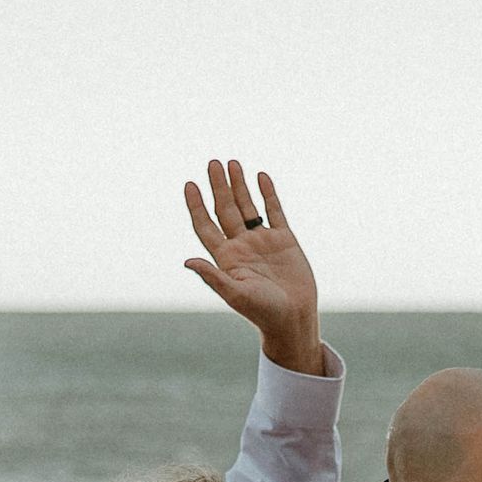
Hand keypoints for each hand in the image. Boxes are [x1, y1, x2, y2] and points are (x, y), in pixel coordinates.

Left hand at [184, 160, 324, 376]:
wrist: (294, 319)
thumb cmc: (263, 312)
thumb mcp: (235, 295)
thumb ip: (213, 277)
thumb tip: (187, 262)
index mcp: (227, 258)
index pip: (206, 225)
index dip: (197, 205)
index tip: (190, 184)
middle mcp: (242, 246)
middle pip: (226, 210)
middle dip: (218, 186)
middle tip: (212, 163)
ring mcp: (263, 241)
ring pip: (247, 207)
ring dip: (239, 185)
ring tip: (232, 162)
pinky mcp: (285, 240)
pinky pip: (274, 211)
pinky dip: (268, 194)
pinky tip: (261, 176)